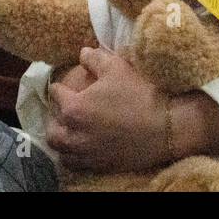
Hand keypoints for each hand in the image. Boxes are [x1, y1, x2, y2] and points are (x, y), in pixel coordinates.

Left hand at [46, 47, 168, 172]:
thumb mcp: (117, 67)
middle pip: (52, 128)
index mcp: (75, 108)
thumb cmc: (140, 95)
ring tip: (69, 131)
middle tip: (63, 110)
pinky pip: (75, 163)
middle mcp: (75, 134)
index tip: (63, 85)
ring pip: (61, 150)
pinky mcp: (98, 165)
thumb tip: (82, 52)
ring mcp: (86, 153)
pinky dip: (73, 155)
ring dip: (62, 138)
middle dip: (54, 118)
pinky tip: (81, 147)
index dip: (59, 87)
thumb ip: (95, 58)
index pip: (56, 94)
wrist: (166, 128)